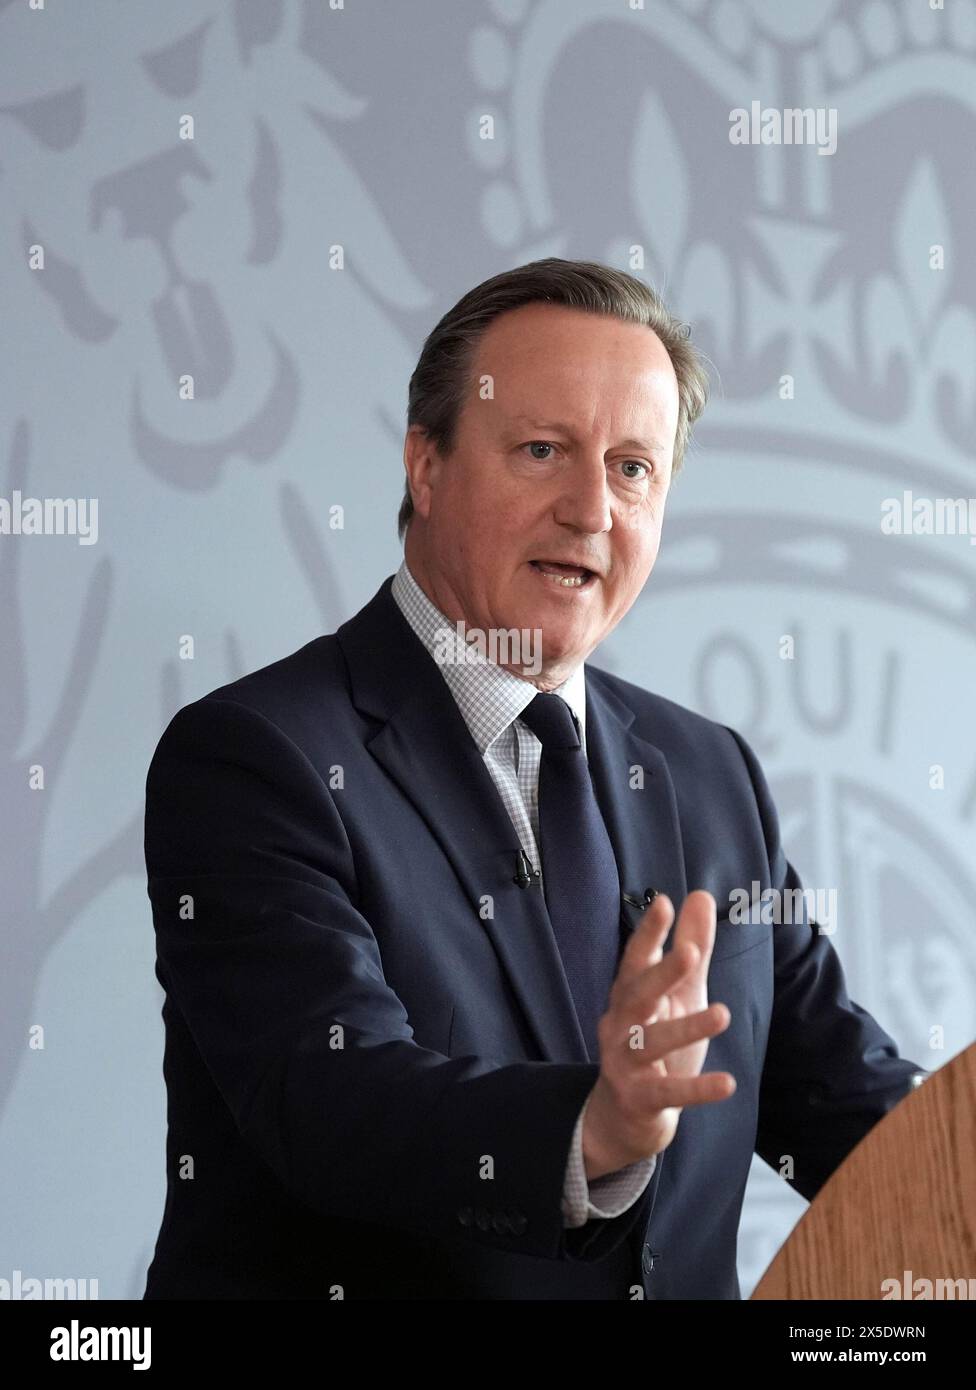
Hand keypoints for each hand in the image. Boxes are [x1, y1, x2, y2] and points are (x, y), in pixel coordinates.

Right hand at [582, 890, 735, 1179]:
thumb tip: (699, 896)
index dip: (649, 933)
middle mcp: (620, 1024)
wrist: (626, 1116)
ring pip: (651, 1043)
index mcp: (630, 995)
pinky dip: (696, 1089)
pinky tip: (727, 1084)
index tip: (665, 903)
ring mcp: (624, 1063)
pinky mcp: (638, 1098)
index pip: (637, 959)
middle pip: (637, 995)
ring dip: (685, 1028)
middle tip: (689, 953)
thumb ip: (690, 949)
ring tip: (722, 1014)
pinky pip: (668, 1093)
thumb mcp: (678, 995)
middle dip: (662, 973)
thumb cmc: (656, 1044)